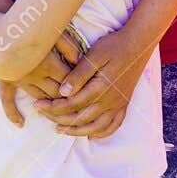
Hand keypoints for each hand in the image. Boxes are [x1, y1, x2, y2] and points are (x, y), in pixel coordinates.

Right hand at [0, 30, 82, 127]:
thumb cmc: (27, 26)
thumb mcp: (52, 31)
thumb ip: (68, 45)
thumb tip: (79, 61)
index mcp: (48, 63)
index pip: (69, 80)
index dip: (80, 85)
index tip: (88, 87)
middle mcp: (34, 75)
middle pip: (56, 93)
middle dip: (68, 99)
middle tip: (80, 103)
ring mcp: (18, 80)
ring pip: (38, 99)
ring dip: (50, 106)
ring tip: (61, 112)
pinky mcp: (4, 80)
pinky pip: (7, 101)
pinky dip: (13, 113)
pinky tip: (21, 124)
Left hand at [35, 25, 153, 138]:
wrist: (139, 44)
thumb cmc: (114, 46)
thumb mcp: (94, 55)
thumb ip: (79, 75)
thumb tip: (63, 92)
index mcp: (100, 88)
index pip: (71, 105)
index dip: (52, 107)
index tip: (38, 104)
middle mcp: (110, 100)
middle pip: (80, 118)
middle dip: (58, 119)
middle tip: (42, 114)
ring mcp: (118, 104)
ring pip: (95, 127)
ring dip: (76, 131)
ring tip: (60, 129)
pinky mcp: (124, 103)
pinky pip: (114, 125)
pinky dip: (101, 133)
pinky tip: (90, 134)